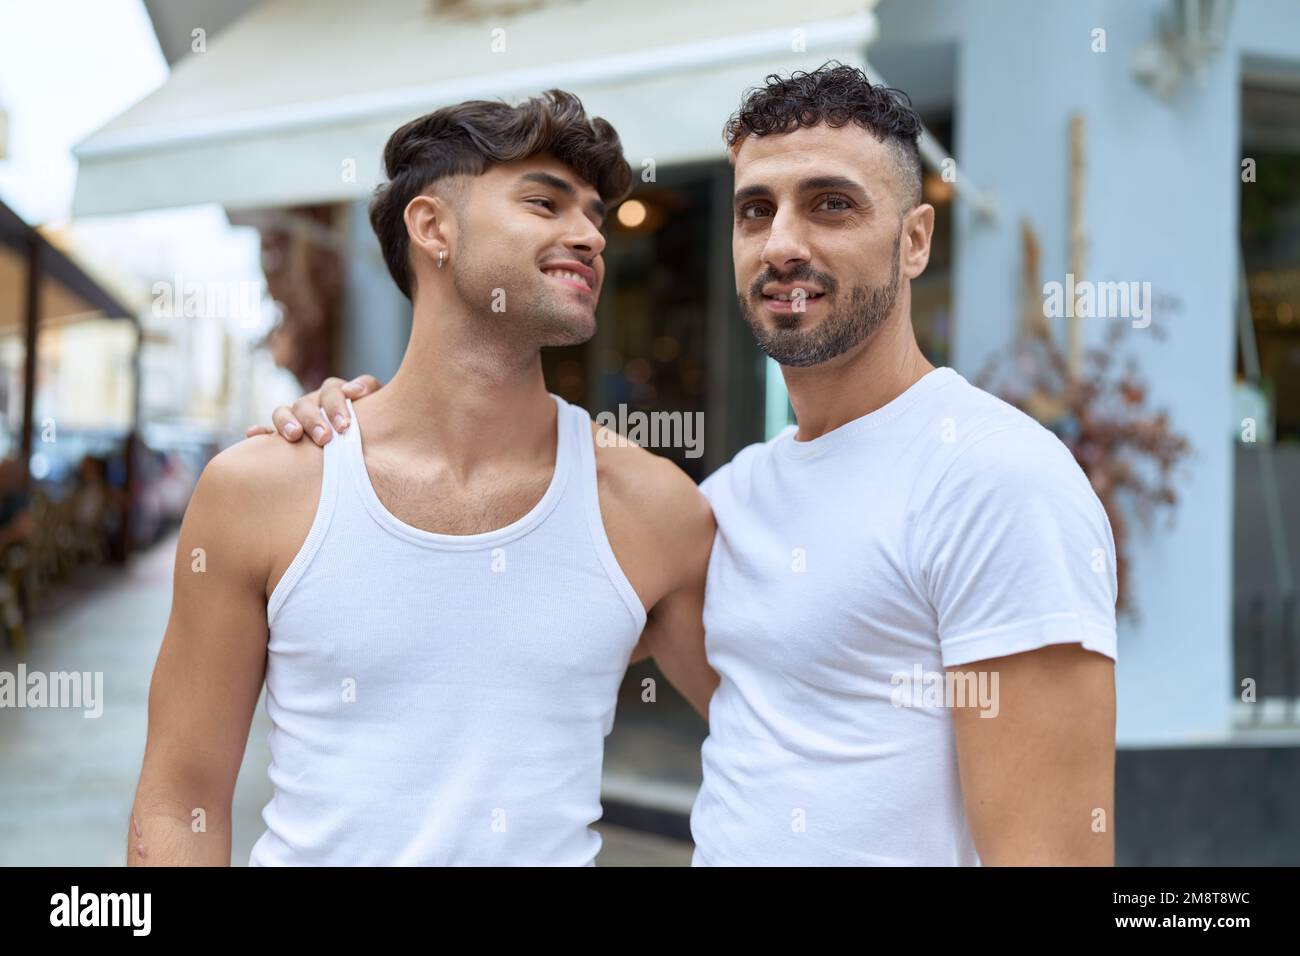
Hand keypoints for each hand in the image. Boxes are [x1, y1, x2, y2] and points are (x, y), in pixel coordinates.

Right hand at [244, 375, 382, 444]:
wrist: (367, 449)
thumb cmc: (375, 430)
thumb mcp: (379, 412)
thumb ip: (372, 394)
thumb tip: (356, 390)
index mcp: (336, 394)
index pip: (334, 390)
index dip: (338, 402)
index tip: (346, 420)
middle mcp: (313, 403)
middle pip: (307, 402)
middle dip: (315, 419)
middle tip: (325, 438)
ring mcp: (296, 418)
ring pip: (284, 412)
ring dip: (286, 422)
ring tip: (293, 436)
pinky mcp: (281, 435)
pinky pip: (266, 432)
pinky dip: (260, 433)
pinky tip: (254, 435)